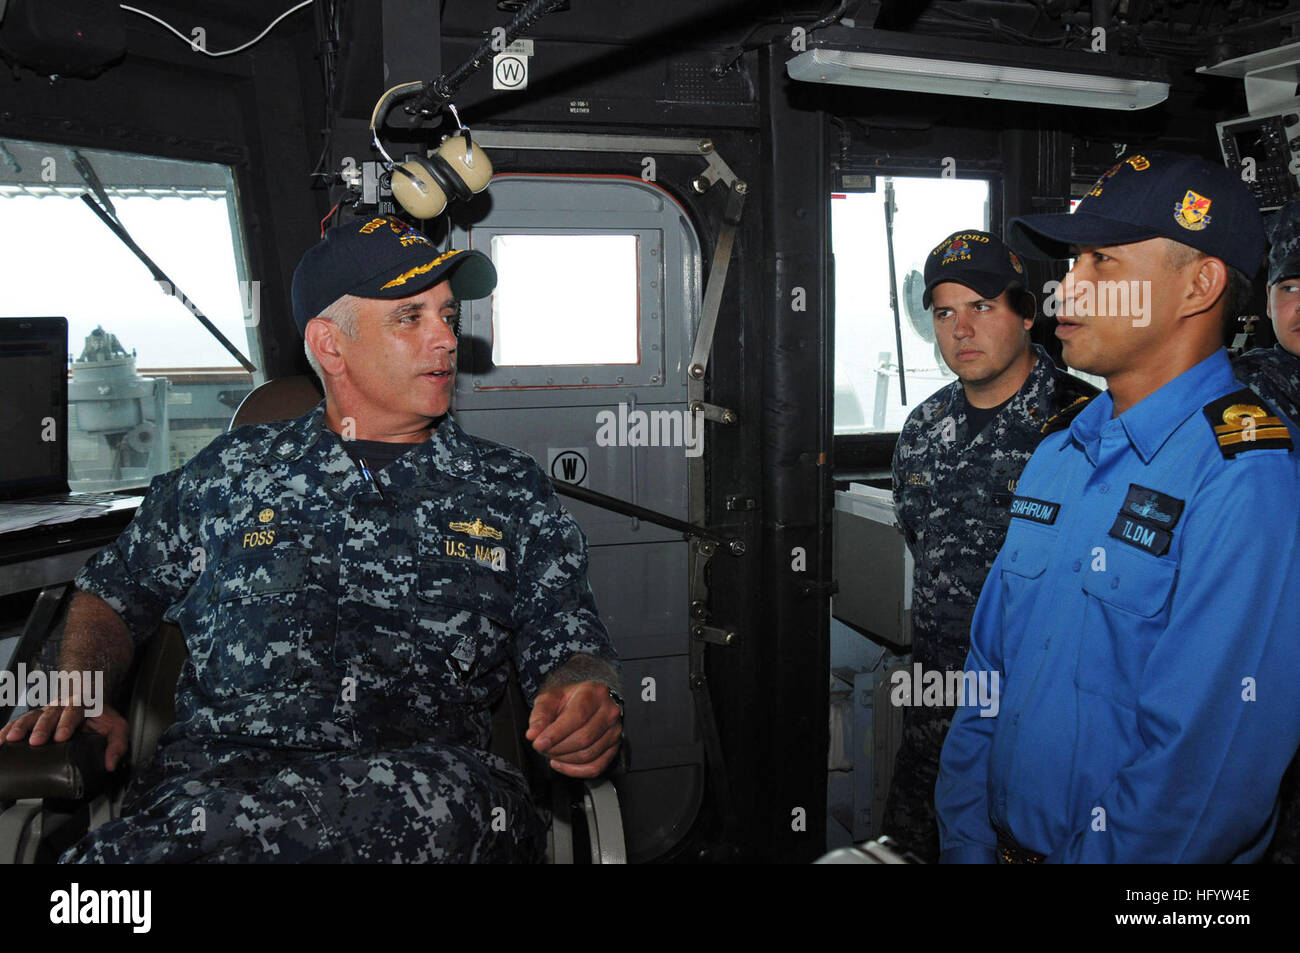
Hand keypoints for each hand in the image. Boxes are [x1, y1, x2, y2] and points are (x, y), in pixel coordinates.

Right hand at [0, 703, 128, 771]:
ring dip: (19, 727)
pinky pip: (18, 722)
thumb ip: (117, 744)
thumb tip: (110, 765)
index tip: (60, 737)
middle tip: (35, 742)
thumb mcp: (117, 727)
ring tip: (9, 740)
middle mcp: (61, 706)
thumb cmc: (101, 716)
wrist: (89, 699)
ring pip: (31, 715)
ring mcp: (46, 711)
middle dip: (41, 728)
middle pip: (50, 713)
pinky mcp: (34, 719)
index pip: (74, 711)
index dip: (66, 723)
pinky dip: (6, 730)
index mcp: (82, 704)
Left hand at [525, 681, 621, 778]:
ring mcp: (614, 731)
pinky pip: (595, 767)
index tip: (539, 743)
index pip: (577, 717)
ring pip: (589, 755)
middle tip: (542, 747)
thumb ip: (540, 715)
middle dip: (557, 748)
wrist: (585, 703)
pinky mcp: (614, 747)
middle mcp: (609, 711)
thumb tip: (533, 734)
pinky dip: (575, 771)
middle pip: (584, 738)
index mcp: (594, 693)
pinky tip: (561, 763)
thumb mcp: (550, 699)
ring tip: (551, 752)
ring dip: (564, 759)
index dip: (556, 733)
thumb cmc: (568, 700)